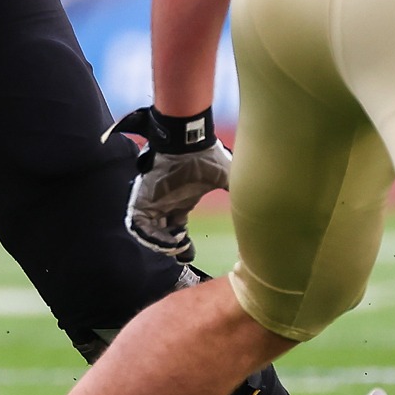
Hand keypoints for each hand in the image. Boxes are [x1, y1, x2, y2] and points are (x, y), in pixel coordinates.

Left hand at [109, 106, 230, 261]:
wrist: (189, 141)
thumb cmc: (207, 157)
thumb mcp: (227, 178)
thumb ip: (237, 191)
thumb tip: (257, 203)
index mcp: (181, 200)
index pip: (175, 227)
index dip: (180, 243)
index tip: (191, 252)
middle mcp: (165, 203)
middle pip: (160, 232)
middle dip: (169, 247)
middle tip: (184, 252)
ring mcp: (152, 201)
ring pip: (146, 231)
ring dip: (159, 244)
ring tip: (177, 246)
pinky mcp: (142, 198)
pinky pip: (138, 224)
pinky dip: (150, 237)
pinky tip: (169, 240)